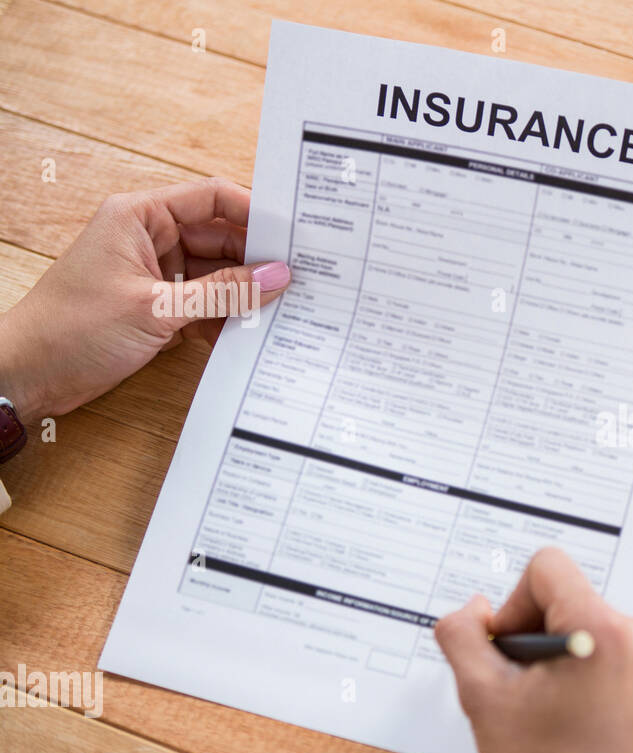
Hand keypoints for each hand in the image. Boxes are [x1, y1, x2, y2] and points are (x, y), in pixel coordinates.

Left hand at [0, 179, 289, 422]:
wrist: (28, 375)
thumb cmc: (72, 328)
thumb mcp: (156, 308)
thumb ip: (223, 292)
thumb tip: (277, 276)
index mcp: (141, 217)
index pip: (212, 199)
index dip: (255, 212)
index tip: (294, 234)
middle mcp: (152, 240)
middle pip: (222, 239)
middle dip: (259, 260)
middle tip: (304, 280)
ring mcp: (158, 276)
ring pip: (220, 275)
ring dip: (247, 293)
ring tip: (288, 308)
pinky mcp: (161, 308)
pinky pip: (209, 305)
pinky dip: (229, 318)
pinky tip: (255, 332)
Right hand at [435, 548, 632, 752]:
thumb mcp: (483, 698)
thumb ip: (463, 637)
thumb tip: (473, 609)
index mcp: (602, 630)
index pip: (548, 567)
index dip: (514, 604)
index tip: (511, 650)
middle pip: (568, 596)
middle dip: (536, 632)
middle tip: (524, 686)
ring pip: (588, 621)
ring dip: (560, 651)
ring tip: (549, 703)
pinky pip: (612, 645)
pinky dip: (586, 666)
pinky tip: (572, 709)